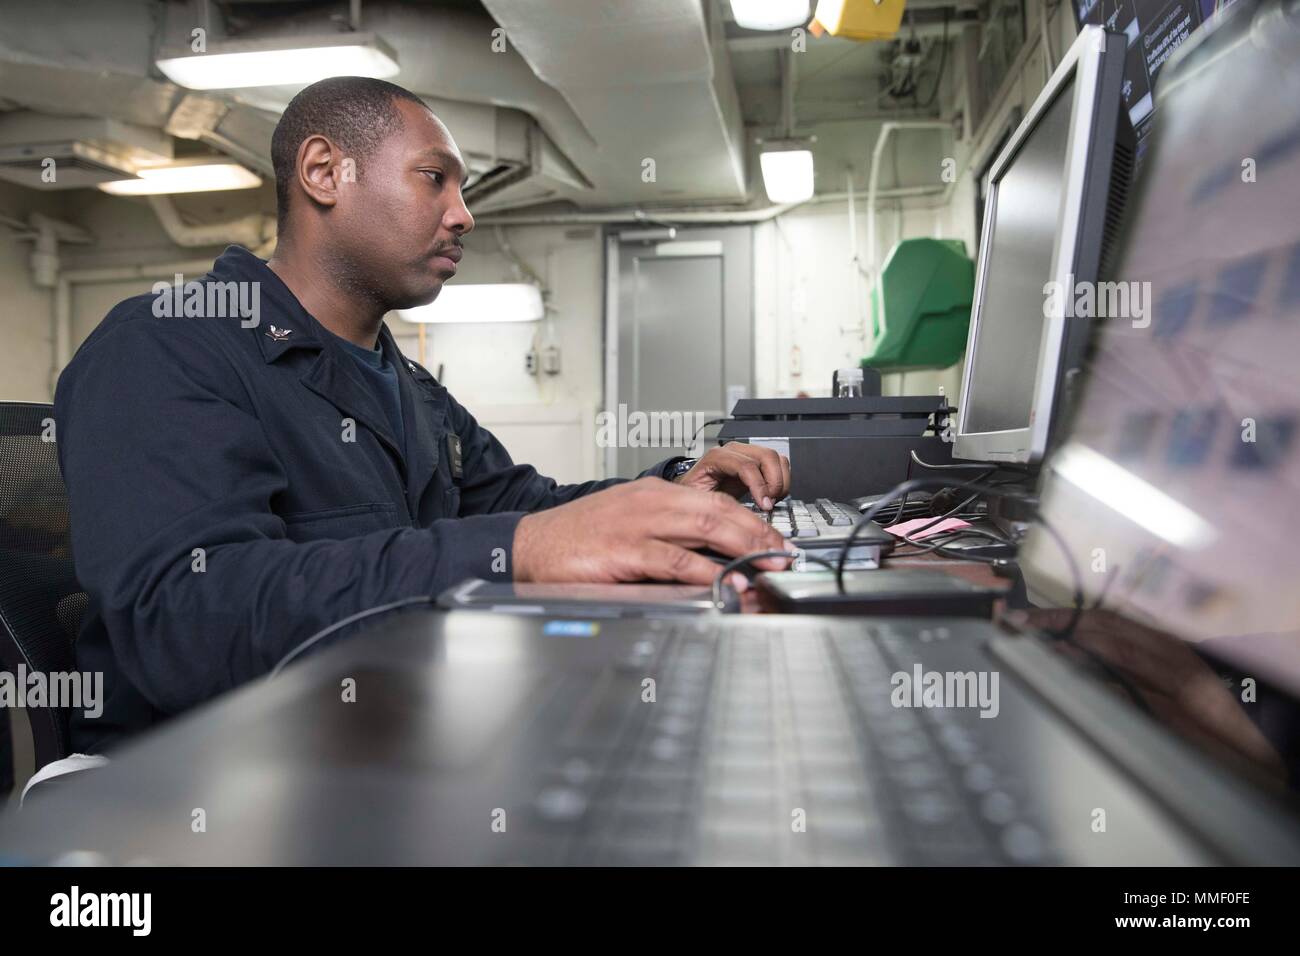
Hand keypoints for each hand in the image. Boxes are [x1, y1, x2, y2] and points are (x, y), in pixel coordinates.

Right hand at [512, 477, 793, 584]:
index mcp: (653, 493)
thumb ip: (666, 534)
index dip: (752, 520)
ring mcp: (638, 524)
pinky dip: (707, 572)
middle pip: (719, 511)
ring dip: (745, 547)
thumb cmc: (577, 539)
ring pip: (705, 528)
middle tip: (785, 554)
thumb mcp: (627, 524)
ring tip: (771, 565)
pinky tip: (727, 583)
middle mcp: (651, 502)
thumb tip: (708, 557)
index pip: (716, 500)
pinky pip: (675, 560)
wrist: (529, 545)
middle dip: (759, 533)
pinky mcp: (625, 550)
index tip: (775, 540)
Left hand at [674, 442, 789, 510]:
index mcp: (716, 458)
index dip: (760, 486)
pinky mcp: (756, 461)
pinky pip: (779, 463)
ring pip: (776, 458)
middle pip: (767, 456)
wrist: (691, 488)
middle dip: (774, 483)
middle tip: (769, 503)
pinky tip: (772, 495)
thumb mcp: (698, 502)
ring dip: (780, 482)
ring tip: (771, 500)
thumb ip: (715, 506)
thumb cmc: (692, 495)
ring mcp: (746, 453)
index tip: (765, 505)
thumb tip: (734, 519)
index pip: (747, 466)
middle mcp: (733, 451)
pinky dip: (782, 480)